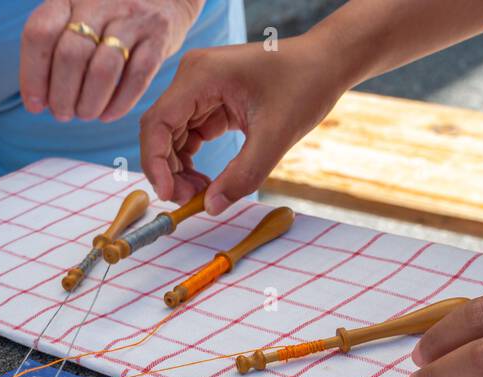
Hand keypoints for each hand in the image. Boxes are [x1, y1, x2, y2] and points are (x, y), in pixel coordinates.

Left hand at [20, 0, 203, 123]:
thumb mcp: (76, 17)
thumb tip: (38, 101)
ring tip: (85, 114)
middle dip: (62, 95)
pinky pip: (136, 77)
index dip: (32, 75)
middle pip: (71, 55)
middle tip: (62, 113)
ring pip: (102, 70)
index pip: (40, 33)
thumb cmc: (109, 18)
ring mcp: (131, 17)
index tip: (34, 104)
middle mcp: (99, 2)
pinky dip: (119, 103)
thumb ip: (54, 50)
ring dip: (89, 103)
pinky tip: (108, 114)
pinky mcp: (158, 36)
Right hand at [139, 33, 348, 213]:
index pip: (157, 124)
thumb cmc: (305, 85)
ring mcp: (199, 88)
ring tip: (201, 193)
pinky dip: (192, 162)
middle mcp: (193, 78)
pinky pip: (189, 136)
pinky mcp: (210, 100)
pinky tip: (206, 181)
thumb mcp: (275, 136)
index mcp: (201, 76)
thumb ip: (243, 175)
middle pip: (160, 132)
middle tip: (190, 201)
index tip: (168, 196)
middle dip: (168, 171)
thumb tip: (211, 207)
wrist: (326, 62)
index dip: (156, 163)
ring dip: (179, 170)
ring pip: (172, 138)